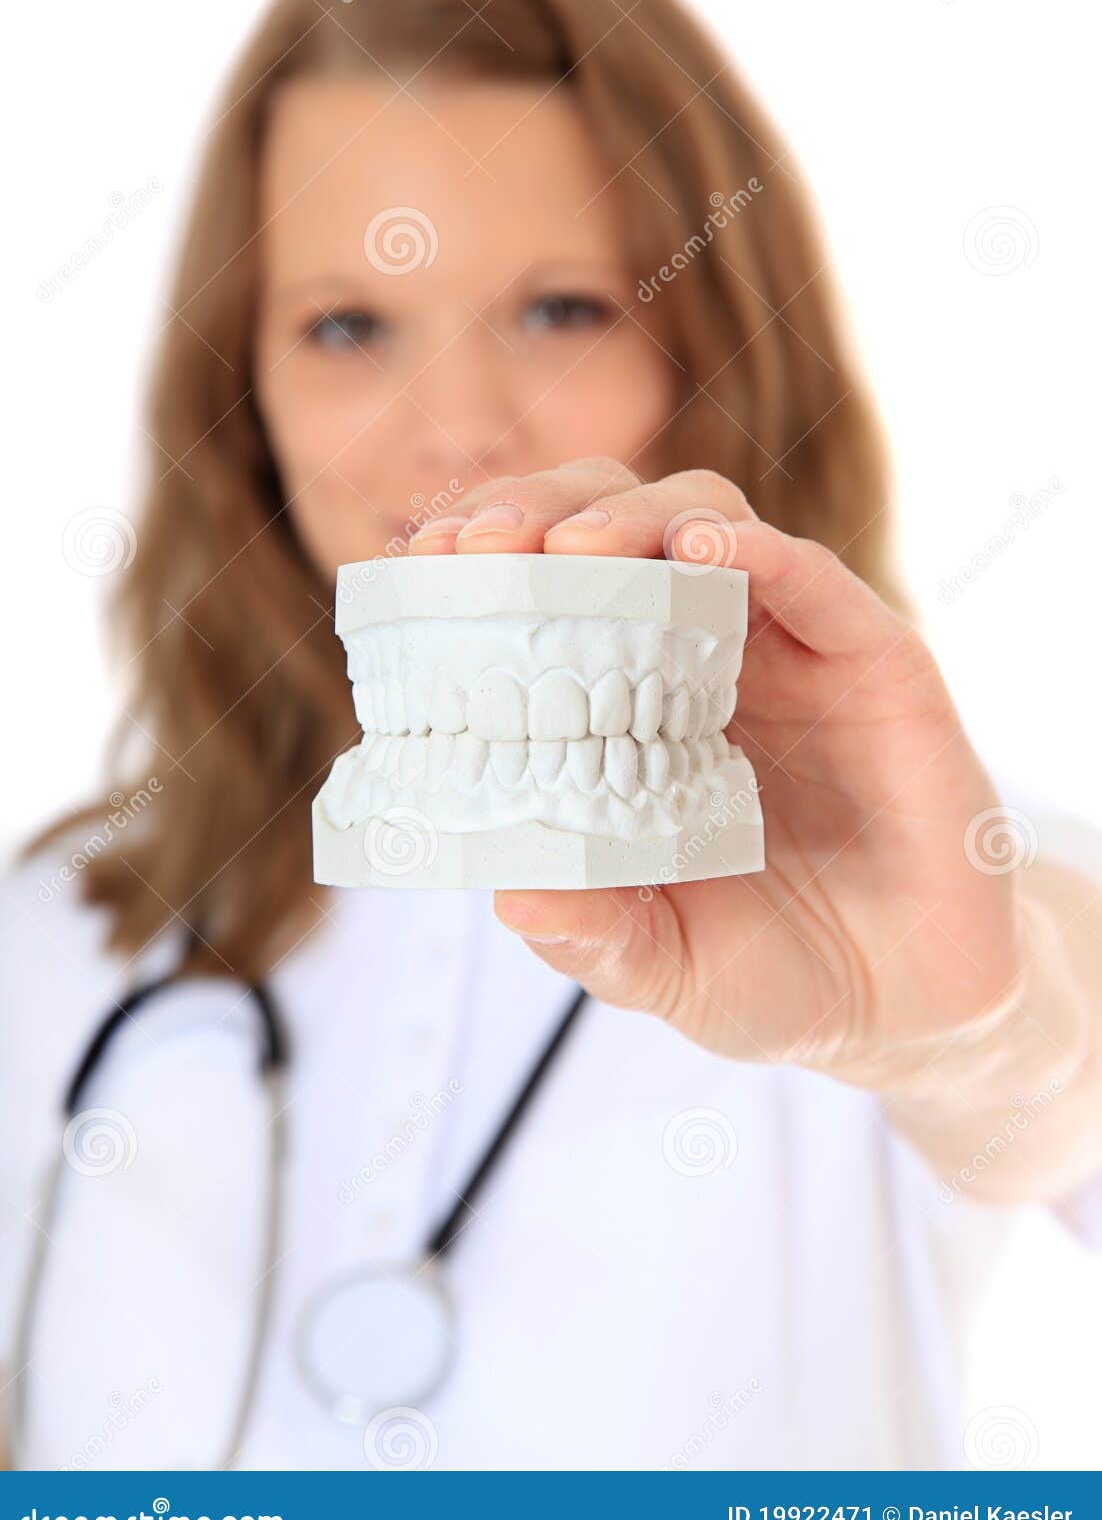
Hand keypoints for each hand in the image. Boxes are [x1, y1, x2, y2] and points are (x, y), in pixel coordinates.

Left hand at [409, 457, 1088, 1162]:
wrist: (904, 1009)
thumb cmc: (769, 972)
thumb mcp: (659, 967)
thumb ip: (594, 934)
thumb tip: (512, 899)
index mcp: (630, 710)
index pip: (547, 593)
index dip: (489, 560)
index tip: (426, 562)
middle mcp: (702, 661)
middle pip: (616, 525)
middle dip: (540, 510)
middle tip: (484, 547)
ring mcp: (790, 654)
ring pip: (707, 520)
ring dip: (633, 516)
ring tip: (575, 550)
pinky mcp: (876, 665)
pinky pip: (816, 583)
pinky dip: (762, 552)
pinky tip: (708, 551)